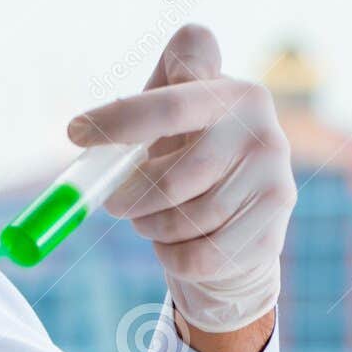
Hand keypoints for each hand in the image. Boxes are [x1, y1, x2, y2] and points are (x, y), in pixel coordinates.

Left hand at [67, 24, 295, 334]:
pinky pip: (195, 258)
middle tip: (114, 200)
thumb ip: (143, 102)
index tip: (76, 134)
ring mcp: (274, 185)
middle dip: (126, 197)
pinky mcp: (271, 236)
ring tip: (150, 218)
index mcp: (234, 94)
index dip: (118, 121)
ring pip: (181, 221)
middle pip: (168, 179)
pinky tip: (176, 243)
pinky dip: (171, 256)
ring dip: (149, 226)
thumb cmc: (188, 156)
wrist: (239, 222)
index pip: (167, 106)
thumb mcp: (173, 115)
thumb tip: (81, 130)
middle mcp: (263, 133)